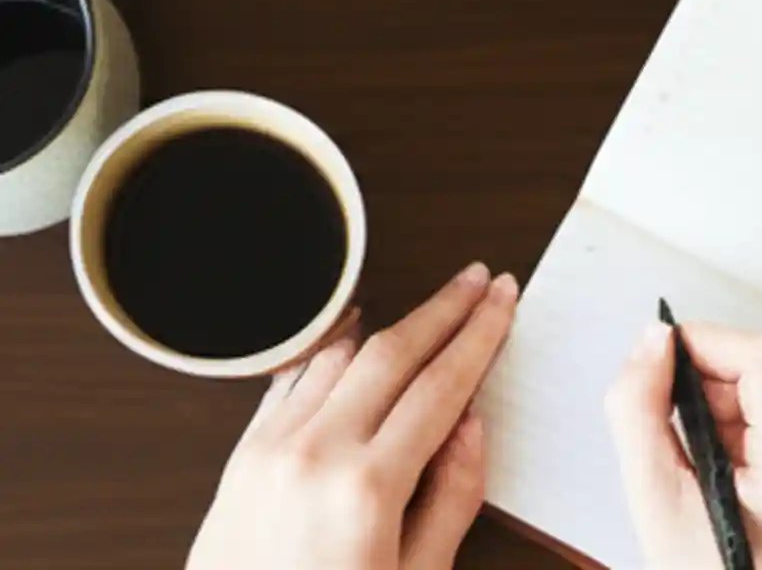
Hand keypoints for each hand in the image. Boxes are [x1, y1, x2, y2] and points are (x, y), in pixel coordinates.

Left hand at [187, 262, 516, 569]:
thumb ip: (451, 499)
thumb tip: (471, 425)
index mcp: (367, 489)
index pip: (440, 386)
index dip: (479, 336)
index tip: (502, 300)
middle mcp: (315, 453)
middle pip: (394, 353)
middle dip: (444, 309)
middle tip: (478, 279)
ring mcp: (271, 448)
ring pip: (341, 355)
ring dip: (393, 322)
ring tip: (433, 300)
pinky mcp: (242, 455)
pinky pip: (292, 379)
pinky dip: (331, 348)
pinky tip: (354, 331)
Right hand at [605, 323, 761, 569]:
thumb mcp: (653, 498)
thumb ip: (639, 410)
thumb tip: (653, 342)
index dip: (708, 344)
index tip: (663, 361)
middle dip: (704, 381)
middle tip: (668, 427)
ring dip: (713, 405)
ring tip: (690, 459)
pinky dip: (728, 424)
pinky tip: (710, 465)